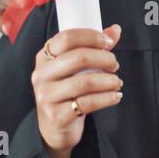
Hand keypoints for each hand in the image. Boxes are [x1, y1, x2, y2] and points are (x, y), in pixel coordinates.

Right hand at [31, 25, 122, 154]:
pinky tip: (115, 96)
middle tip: (115, 65)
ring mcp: (46, 96)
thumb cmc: (67, 91)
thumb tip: (115, 30)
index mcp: (44, 57)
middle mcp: (41, 75)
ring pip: (85, 82)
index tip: (109, 43)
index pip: (67, 38)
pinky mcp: (56, 115)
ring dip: (109, 80)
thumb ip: (94, 48)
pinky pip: (88, 103)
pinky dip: (108, 98)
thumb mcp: (74, 68)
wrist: (54, 127)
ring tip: (117, 82)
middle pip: (79, 58)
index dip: (92, 37)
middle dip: (104, 59)